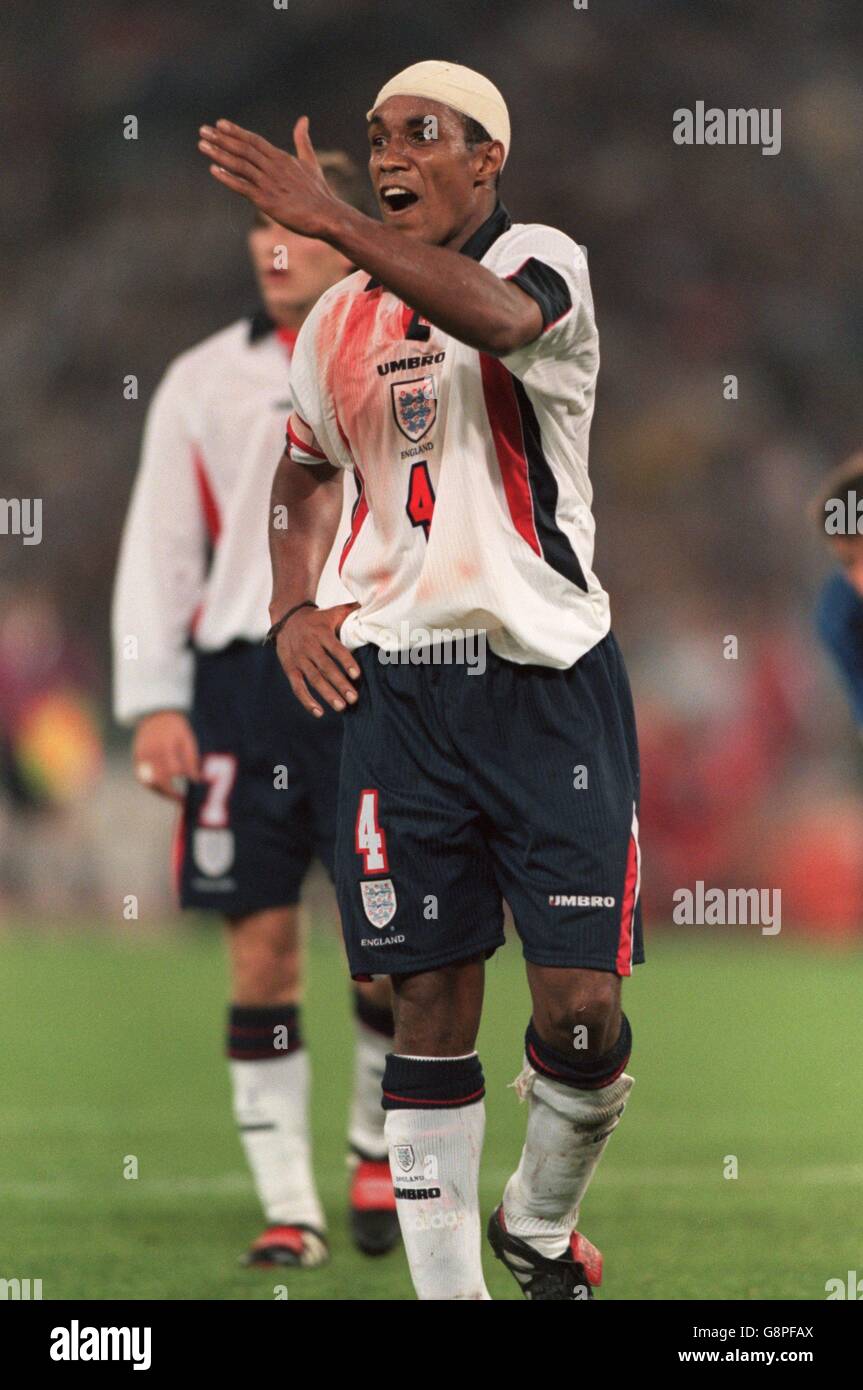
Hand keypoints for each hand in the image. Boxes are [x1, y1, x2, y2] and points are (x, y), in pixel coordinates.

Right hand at [132, 711, 200, 801]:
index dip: (185, 779)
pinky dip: (152, 787)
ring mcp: (141, 757)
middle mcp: (150, 753)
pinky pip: (142, 779)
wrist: (156, 715)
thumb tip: (198, 779)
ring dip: (161, 793)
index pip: (174, 770)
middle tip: (182, 800)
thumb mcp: (187, 739)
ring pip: (148, 783)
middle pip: (159, 781)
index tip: (195, 784)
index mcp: (165, 747)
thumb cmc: (175, 728)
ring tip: (173, 797)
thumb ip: (191, 759)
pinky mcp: (136, 759)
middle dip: (171, 794)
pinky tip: (163, 790)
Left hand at [198, 116, 340, 237]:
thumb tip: (303, 119)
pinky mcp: (266, 200)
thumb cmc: (318, 192)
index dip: (236, 132)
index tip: (219, 124)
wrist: (326, 215)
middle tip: (203, 130)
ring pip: (240, 164)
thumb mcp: (310, 162)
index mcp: (281, 158)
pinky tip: (214, 170)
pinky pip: (243, 187)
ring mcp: (269, 183)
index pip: (254, 140)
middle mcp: (273, 167)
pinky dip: (228, 178)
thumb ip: (302, 140)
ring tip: (202, 145)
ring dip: (219, 154)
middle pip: (243, 148)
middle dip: (221, 138)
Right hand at [276, 602, 360, 715]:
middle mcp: (309, 647)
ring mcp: (299, 659)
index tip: (357, 675)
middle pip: (326, 668)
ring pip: (313, 679)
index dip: (346, 662)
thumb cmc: (318, 618)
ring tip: (341, 707)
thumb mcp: (333, 612)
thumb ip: (352, 611)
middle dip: (340, 684)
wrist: (287, 617)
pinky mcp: (290, 668)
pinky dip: (307, 701)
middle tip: (354, 699)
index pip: (336, 649)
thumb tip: (376, 604)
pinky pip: (297, 687)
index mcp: (322, 633)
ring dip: (327, 694)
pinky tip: (319, 712)